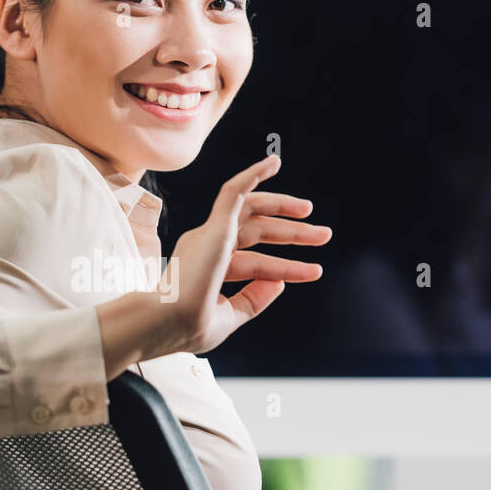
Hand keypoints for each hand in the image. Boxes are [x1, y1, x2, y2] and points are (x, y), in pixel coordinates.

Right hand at [158, 153, 331, 354]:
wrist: (168, 321)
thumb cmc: (188, 326)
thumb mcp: (230, 316)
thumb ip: (253, 300)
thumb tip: (279, 284)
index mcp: (209, 268)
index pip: (253, 260)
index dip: (285, 267)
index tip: (313, 271)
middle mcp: (208, 246)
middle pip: (256, 230)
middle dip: (290, 231)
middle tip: (322, 234)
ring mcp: (209, 235)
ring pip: (251, 210)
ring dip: (282, 206)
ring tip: (311, 211)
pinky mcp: (214, 227)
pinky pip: (234, 192)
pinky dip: (253, 175)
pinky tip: (273, 163)